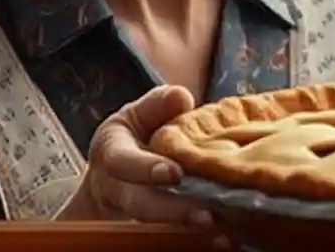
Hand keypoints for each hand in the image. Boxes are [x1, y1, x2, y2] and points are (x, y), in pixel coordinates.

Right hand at [56, 85, 225, 231]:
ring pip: (151, 230)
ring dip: (187, 235)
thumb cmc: (132, 141)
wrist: (110, 184)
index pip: (124, 162)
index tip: (174, 174)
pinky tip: (225, 243)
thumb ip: (158, 105)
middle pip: (140, 205)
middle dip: (173, 212)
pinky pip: (165, 242)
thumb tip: (182, 98)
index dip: (147, 169)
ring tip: (223, 235)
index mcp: (112, 154)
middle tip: (207, 215)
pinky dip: (194, 244)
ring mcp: (129, 217)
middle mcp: (116, 189)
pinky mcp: (145, 234)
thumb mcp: (137, 115)